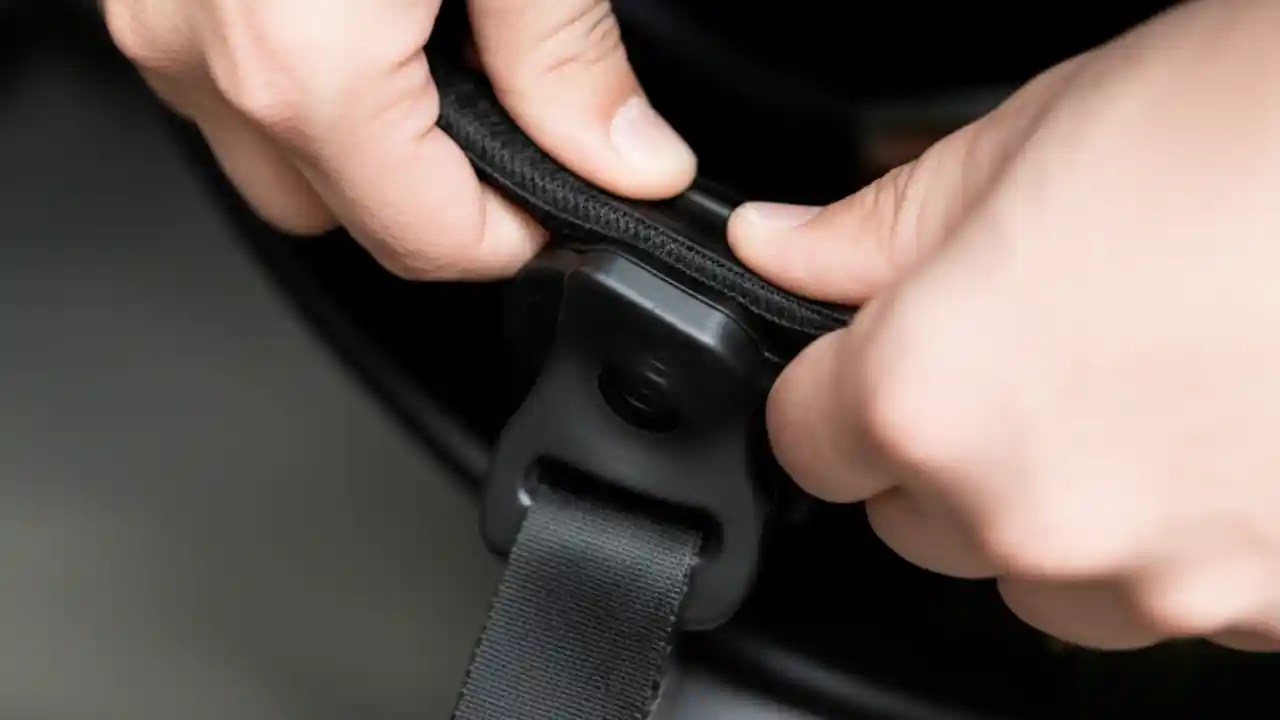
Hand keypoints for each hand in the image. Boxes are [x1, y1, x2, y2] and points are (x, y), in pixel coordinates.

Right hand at [102, 0, 695, 279]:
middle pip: (345, 217)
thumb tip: (629, 160)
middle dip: (440, 200)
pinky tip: (369, 13)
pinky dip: (308, 78)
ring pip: (276, 157)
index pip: (428, 241)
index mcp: (303, 63)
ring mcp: (160, 16)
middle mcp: (202, 54)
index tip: (569, 203)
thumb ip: (570, 60)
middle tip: (519, 128)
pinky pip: (229, 82)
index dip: (516, 238)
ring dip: (367, 142)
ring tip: (440, 50)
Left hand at [729, 0, 1279, 650]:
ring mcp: (1154, 576)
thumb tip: (782, 248)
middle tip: (1031, 343)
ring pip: (1035, 570)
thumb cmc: (1259, 131)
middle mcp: (1028, 510)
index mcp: (931, 394)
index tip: (870, 352)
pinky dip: (1169, 529)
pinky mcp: (1260, 605)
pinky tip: (1215, 428)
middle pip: (914, 514)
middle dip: (941, 441)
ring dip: (1053, 498)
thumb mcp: (1027, 140)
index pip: (805, 437)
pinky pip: (1162, 592)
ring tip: (1138, 384)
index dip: (831, 386)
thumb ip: (878, 227)